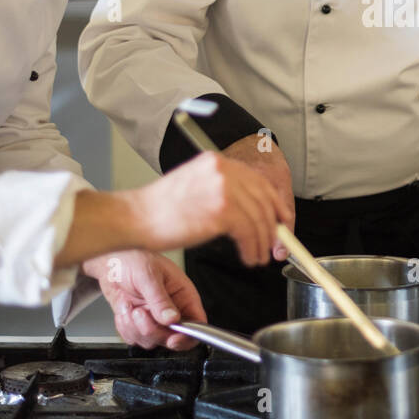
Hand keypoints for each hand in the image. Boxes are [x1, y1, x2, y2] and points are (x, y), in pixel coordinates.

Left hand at [83, 250, 204, 350]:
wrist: (111, 261)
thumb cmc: (134, 258)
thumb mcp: (148, 275)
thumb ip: (160, 299)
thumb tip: (172, 319)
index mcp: (183, 295)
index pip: (196, 323)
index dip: (188, 335)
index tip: (173, 338)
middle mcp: (172, 309)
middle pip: (171, 337)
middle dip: (151, 330)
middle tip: (139, 313)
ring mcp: (154, 318)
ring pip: (151, 340)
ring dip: (134, 327)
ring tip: (129, 306)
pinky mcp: (138, 324)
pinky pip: (134, 338)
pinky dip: (125, 327)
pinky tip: (124, 309)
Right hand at [137, 151, 292, 265]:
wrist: (136, 217)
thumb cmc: (160, 208)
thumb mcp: (195, 186)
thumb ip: (225, 191)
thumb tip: (254, 210)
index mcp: (217, 161)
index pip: (259, 181)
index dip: (275, 204)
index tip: (281, 221)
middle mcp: (222, 170)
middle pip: (264, 199)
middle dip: (274, 227)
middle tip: (275, 244)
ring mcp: (222, 189)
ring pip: (259, 219)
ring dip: (263, 242)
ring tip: (259, 256)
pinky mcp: (220, 211)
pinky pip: (249, 233)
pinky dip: (252, 249)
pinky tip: (248, 257)